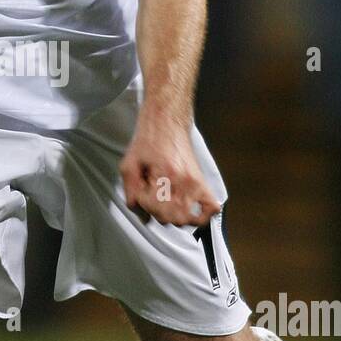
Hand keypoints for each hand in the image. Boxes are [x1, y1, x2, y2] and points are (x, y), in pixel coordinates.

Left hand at [119, 111, 220, 225]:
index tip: (142, 194)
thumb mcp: (129, 164)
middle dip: (159, 213)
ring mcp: (195, 182)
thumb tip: (138, 210)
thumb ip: (130, 190)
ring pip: (188, 218)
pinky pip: (211, 208)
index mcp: (164, 175)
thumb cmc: (148, 140)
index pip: (155, 209)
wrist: (167, 122)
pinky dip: (203, 215)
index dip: (145, 205)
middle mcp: (183, 180)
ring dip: (176, 217)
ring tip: (168, 204)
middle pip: (173, 218)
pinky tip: (192, 212)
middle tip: (153, 198)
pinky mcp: (202, 181)